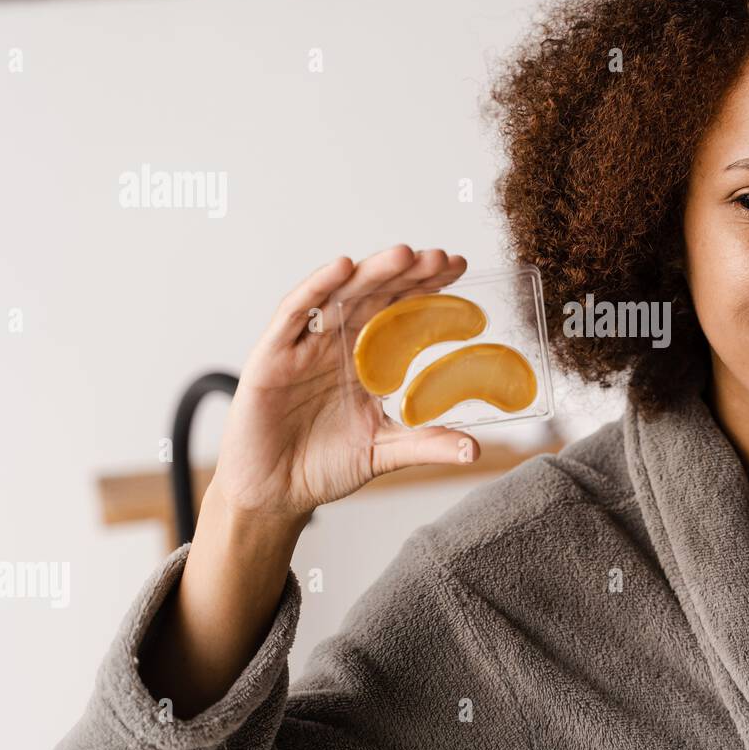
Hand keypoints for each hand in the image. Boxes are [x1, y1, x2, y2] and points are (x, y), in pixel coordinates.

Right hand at [206, 245, 481, 533]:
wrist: (273, 494)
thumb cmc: (323, 467)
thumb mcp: (384, 452)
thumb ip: (428, 444)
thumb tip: (476, 450)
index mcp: (367, 360)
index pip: (401, 311)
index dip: (429, 287)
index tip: (460, 268)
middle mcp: (337, 344)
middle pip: (376, 295)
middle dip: (408, 273)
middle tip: (441, 257)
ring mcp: (304, 346)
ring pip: (340, 296)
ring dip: (372, 273)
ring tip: (404, 255)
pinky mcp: (272, 355)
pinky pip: (293, 313)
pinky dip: (316, 288)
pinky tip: (342, 268)